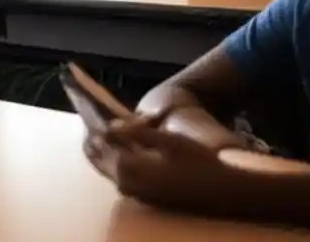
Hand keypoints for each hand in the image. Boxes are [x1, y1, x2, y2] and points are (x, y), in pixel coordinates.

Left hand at [84, 119, 242, 213]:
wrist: (221, 193)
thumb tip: (110, 127)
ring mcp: (135, 194)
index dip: (94, 127)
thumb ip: (138, 134)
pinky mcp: (144, 198)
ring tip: (100, 133)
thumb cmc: (198, 162)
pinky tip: (120, 152)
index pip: (101, 145)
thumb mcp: (169, 141)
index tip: (88, 111)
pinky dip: (113, 164)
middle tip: (90, 121)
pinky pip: (119, 178)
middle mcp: (127, 185)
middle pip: (100, 159)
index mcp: (130, 168)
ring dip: (103, 152)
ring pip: (108, 171)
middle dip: (94, 140)